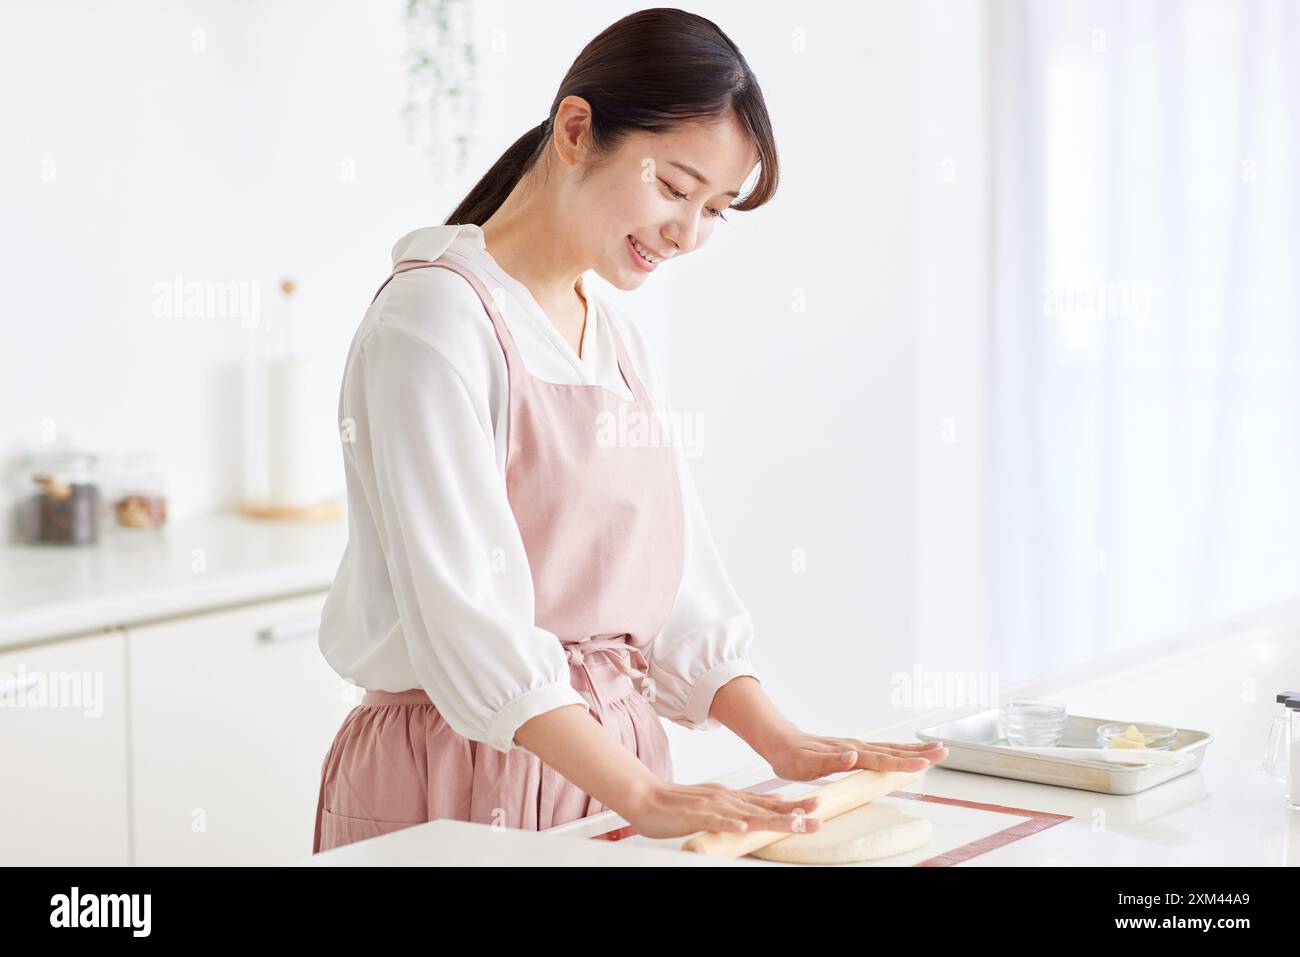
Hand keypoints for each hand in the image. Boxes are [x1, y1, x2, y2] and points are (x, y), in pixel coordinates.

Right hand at [625, 780, 824, 840]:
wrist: (647, 797)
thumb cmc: (679, 804)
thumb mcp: (716, 803)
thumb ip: (739, 807)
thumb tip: (764, 811)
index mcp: (733, 797)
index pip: (769, 802)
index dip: (794, 806)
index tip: (817, 809)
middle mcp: (727, 799)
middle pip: (765, 808)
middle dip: (793, 814)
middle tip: (817, 819)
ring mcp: (712, 806)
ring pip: (746, 814)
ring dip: (770, 818)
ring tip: (792, 823)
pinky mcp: (695, 815)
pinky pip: (714, 820)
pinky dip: (728, 823)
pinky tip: (741, 828)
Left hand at [763, 729, 948, 781]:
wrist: (780, 742)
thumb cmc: (791, 757)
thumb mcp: (804, 764)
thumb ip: (829, 761)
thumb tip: (853, 756)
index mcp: (847, 753)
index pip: (880, 760)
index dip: (902, 763)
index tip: (923, 763)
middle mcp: (855, 747)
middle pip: (892, 750)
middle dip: (919, 752)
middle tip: (944, 751)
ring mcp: (856, 747)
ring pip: (890, 748)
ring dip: (914, 750)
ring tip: (937, 749)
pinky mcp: (854, 750)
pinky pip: (883, 750)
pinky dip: (901, 751)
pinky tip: (910, 753)